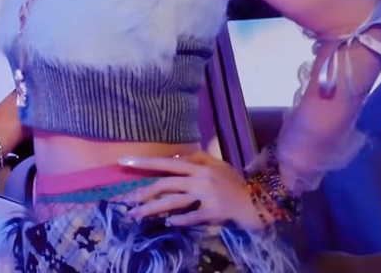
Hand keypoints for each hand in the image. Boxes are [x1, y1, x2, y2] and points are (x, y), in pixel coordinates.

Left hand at [119, 152, 262, 229]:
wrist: (258, 201)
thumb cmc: (235, 184)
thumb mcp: (217, 166)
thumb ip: (197, 159)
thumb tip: (174, 157)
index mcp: (199, 167)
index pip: (166, 163)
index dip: (144, 162)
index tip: (123, 161)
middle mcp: (200, 179)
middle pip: (165, 184)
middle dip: (143, 192)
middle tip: (127, 200)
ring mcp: (207, 196)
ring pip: (174, 201)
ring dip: (153, 209)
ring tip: (136, 215)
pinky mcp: (215, 212)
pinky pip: (193, 216)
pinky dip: (180, 220)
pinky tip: (169, 223)